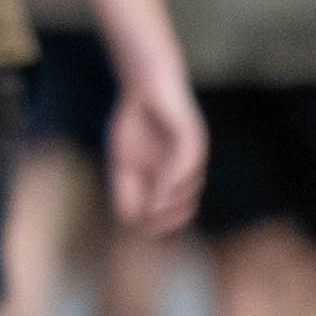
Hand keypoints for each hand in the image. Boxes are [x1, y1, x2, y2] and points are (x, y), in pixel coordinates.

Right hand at [104, 61, 204, 239]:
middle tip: (152, 224)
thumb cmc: (134, 122)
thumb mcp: (123, 164)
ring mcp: (191, 153)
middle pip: (185, 204)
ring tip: (155, 211)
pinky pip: (188, 161)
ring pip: (189, 186)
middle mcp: (187, 169)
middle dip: (169, 218)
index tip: (145, 231)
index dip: (161, 224)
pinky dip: (176, 178)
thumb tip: (129, 221)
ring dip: (172, 202)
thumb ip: (125, 190)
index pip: (174, 210)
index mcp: (172, 177)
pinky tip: (163, 190)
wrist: (142, 84)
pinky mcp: (191, 135)